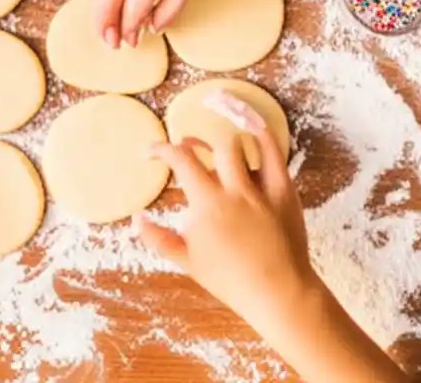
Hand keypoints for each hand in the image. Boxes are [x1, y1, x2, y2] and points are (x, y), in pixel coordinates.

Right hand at [136, 103, 313, 339]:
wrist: (277, 291)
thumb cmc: (230, 279)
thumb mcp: (186, 261)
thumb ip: (158, 238)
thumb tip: (137, 218)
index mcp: (208, 204)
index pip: (181, 160)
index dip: (162, 148)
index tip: (152, 150)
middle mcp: (234, 190)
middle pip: (213, 145)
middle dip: (195, 140)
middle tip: (188, 146)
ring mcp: (261, 189)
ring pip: (241, 145)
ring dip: (224, 140)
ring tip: (216, 145)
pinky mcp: (284, 191)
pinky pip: (274, 154)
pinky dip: (262, 137)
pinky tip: (252, 129)